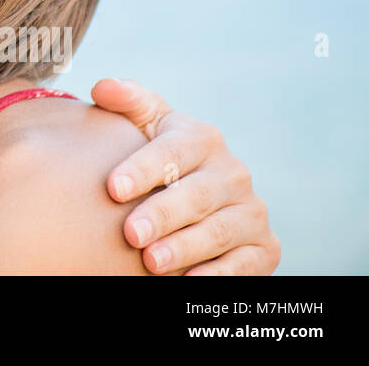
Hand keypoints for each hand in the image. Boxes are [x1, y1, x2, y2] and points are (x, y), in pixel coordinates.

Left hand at [91, 78, 279, 274]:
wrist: (194, 191)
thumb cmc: (157, 153)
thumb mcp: (144, 122)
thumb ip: (127, 102)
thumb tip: (103, 86)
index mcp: (202, 138)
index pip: (174, 151)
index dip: (144, 168)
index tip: (113, 187)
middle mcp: (233, 173)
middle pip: (197, 195)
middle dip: (163, 214)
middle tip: (131, 233)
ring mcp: (252, 211)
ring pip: (219, 231)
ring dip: (186, 247)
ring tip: (151, 261)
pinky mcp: (265, 247)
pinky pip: (245, 263)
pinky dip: (220, 274)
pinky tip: (190, 282)